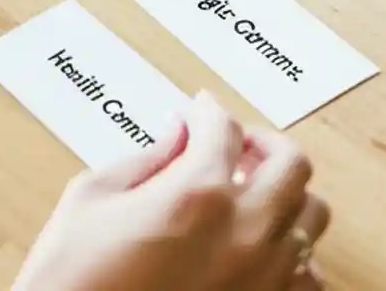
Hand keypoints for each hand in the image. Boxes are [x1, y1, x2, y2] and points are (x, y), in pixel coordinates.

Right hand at [13, 92, 329, 290]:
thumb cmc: (72, 283)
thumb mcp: (91, 201)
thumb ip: (145, 160)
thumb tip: (176, 136)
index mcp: (198, 194)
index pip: (224, 129)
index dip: (209, 111)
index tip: (201, 111)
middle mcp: (244, 233)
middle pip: (291, 163)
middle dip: (263, 142)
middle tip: (237, 143)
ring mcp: (263, 277)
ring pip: (312, 215)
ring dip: (285, 194)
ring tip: (253, 192)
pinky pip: (310, 275)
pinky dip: (296, 254)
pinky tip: (264, 248)